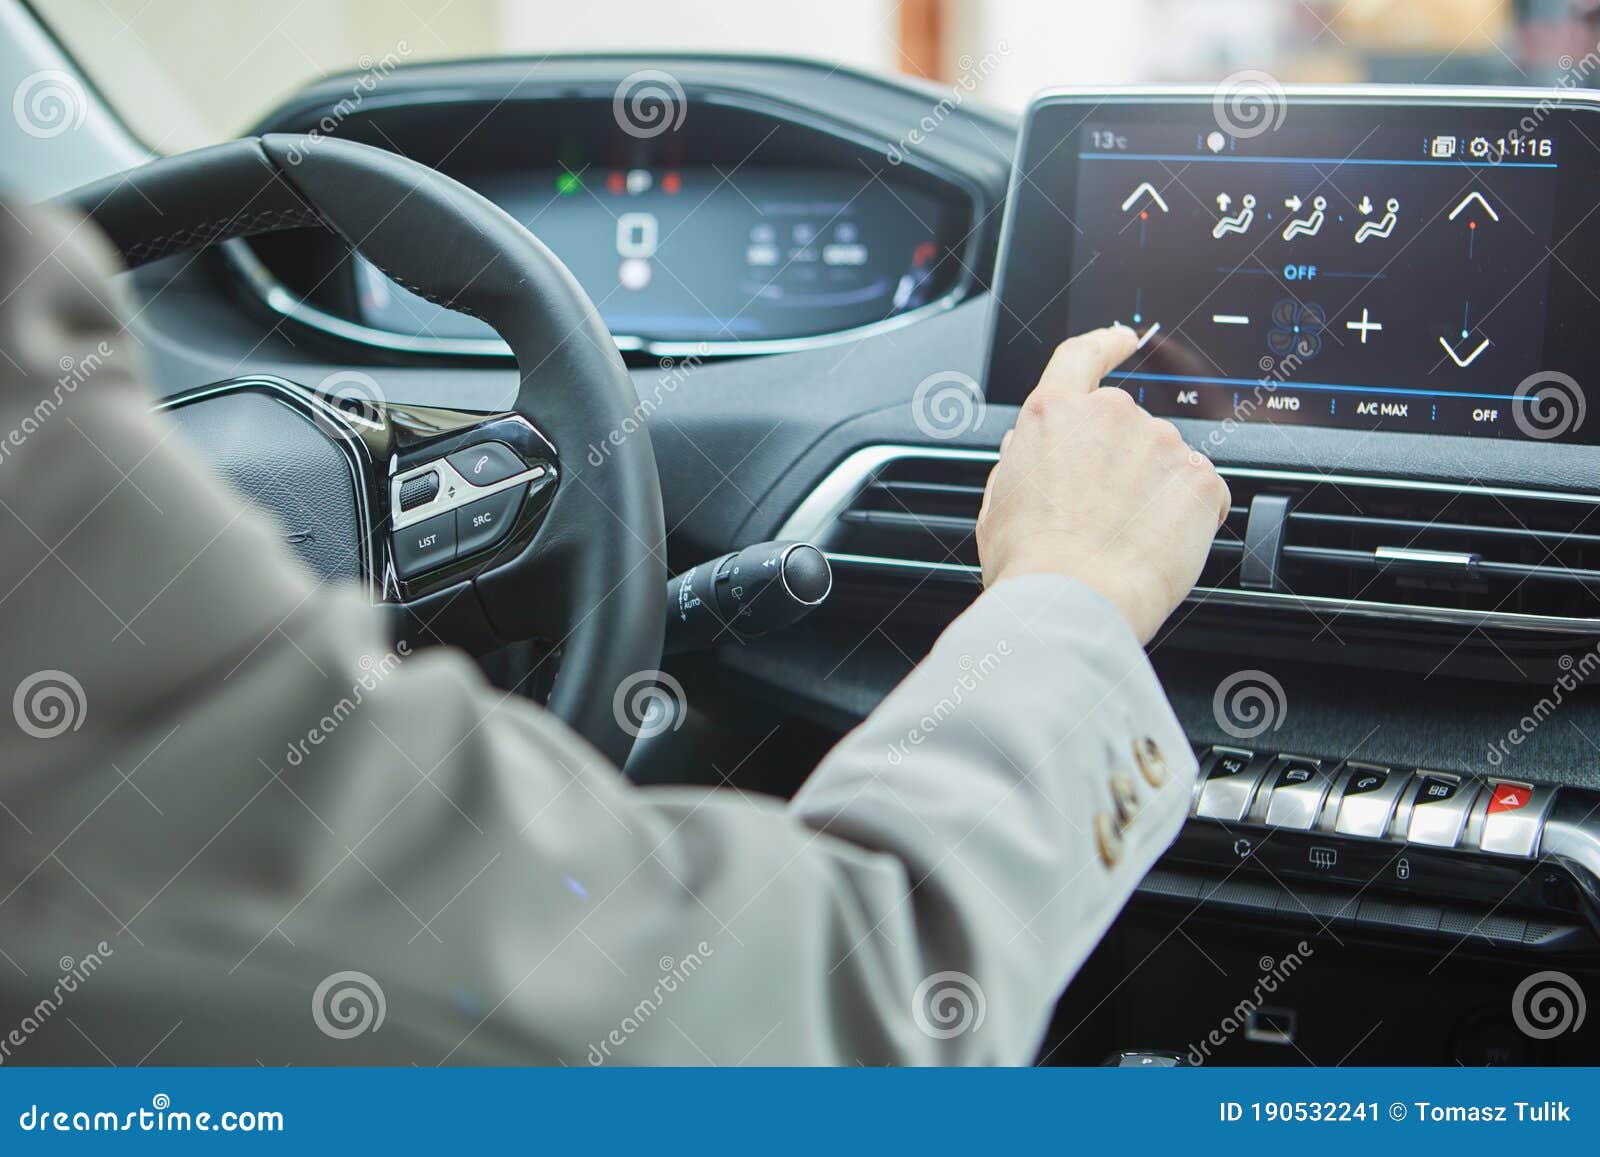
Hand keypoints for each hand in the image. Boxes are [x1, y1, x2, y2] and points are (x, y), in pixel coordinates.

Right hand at [976, 325, 1230, 642]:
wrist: (1074, 599)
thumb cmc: (1030, 562)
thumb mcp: (998, 504)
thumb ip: (1021, 462)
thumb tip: (1030, 450)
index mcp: (1055, 415)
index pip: (1082, 357)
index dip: (1105, 344)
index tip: (1124, 338)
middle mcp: (1112, 416)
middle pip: (1127, 429)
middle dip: (1123, 467)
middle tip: (1103, 518)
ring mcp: (1161, 444)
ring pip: (1165, 464)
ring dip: (1153, 495)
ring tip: (1124, 542)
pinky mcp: (1200, 479)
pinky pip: (1200, 494)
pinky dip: (1185, 519)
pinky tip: (1156, 548)